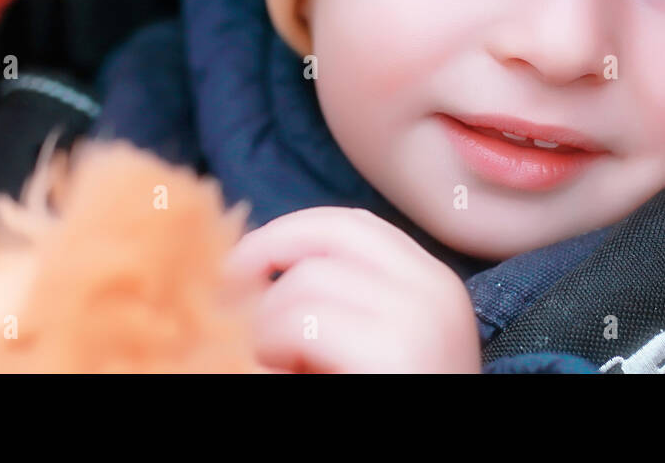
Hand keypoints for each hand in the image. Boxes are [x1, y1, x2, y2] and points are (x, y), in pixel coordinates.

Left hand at [227, 206, 481, 372]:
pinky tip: (284, 374)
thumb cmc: (382, 396)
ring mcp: (418, 318)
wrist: (433, 462)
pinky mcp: (394, 352)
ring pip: (305, 280)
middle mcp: (433, 290)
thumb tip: (251, 269)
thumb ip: (334, 305)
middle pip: (327, 236)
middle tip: (231, 308)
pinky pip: (302, 322)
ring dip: (269, 323)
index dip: (287, 234)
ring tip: (275, 365)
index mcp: (433, 284)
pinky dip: (274, 346)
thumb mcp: (370, 344)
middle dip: (266, 265)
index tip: (243, 265)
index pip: (351, 225)